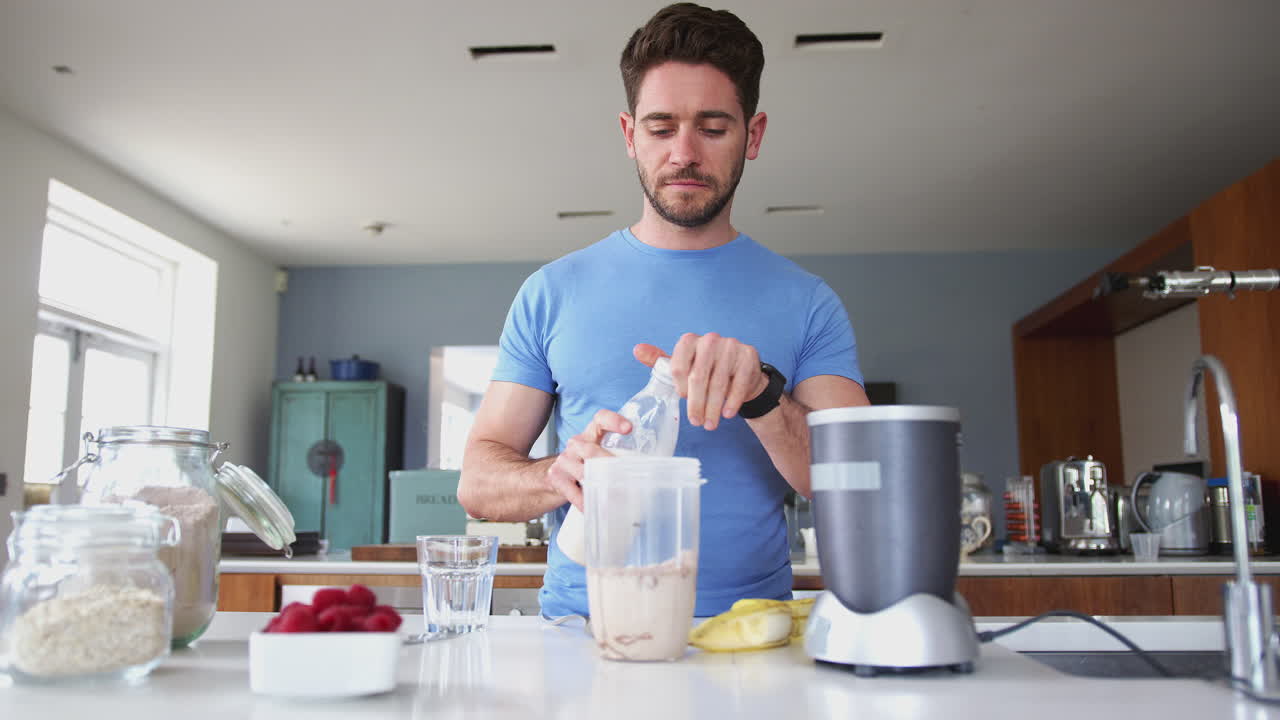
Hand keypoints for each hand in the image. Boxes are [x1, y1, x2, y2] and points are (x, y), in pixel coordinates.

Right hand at [545, 408, 631, 509]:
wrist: (556, 477)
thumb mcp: (602, 455)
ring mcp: (564, 459)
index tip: (628, 429)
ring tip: (615, 497)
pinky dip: (586, 501)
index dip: (614, 421)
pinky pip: (574, 491)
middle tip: (625, 477)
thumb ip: (620, 458)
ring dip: (599, 486)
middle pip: (591, 450)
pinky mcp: (556, 476)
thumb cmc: (588, 466)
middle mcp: (576, 443)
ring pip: (584, 472)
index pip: (601, 419)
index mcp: (592, 433)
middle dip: (609, 466)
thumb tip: (650, 472)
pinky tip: (595, 508)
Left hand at [634, 335, 768, 430]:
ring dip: (713, 408)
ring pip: (717, 384)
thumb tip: (637, 350)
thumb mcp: (683, 365)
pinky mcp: (748, 356)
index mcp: (690, 341)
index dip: (679, 387)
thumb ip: (660, 360)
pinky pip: (738, 384)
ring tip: (710, 424)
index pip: (677, 366)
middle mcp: (710, 340)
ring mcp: (731, 346)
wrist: (741, 372)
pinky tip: (727, 414)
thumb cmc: (707, 370)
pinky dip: (732, 402)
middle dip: (696, 404)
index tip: (683, 399)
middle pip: (697, 377)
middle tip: (696, 422)